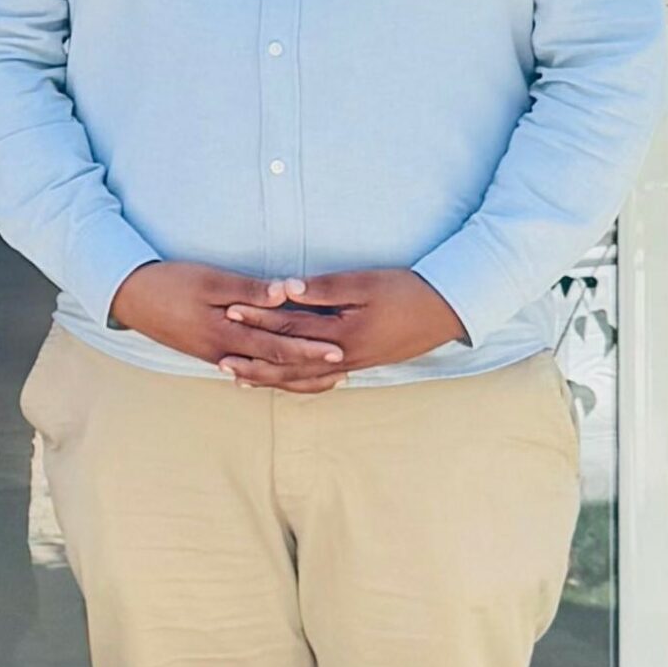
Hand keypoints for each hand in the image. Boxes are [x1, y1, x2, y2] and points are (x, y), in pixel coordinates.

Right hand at [108, 261, 348, 391]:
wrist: (128, 296)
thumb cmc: (168, 281)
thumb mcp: (208, 279)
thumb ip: (248, 289)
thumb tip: (285, 293)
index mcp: (226, 332)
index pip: (277, 345)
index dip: (309, 349)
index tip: (338, 350)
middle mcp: (223, 351)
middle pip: (274, 364)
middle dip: (308, 366)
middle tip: (342, 367)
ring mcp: (214, 355)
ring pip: (261, 371)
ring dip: (291, 375)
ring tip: (320, 376)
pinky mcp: (206, 352)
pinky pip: (245, 368)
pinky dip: (266, 374)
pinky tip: (276, 375)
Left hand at [226, 269, 464, 377]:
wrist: (447, 311)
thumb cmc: (406, 291)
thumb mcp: (364, 283)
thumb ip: (324, 289)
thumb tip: (286, 288)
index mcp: (342, 333)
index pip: (290, 325)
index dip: (258, 318)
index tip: (230, 310)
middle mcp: (344, 356)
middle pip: (290, 359)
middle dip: (255, 359)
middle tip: (220, 359)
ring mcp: (354, 364)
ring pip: (304, 378)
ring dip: (271, 378)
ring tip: (241, 378)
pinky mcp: (362, 364)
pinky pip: (321, 381)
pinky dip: (298, 383)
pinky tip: (284, 382)